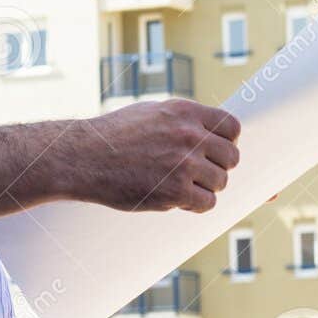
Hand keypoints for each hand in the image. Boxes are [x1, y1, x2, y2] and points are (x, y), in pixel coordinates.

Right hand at [72, 98, 240, 213]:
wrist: (84, 157)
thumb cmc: (115, 135)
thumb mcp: (152, 112)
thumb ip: (184, 120)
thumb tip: (211, 130)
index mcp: (185, 112)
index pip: (232, 127)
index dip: (227, 141)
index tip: (215, 151)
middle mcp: (189, 135)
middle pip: (231, 157)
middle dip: (218, 166)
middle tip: (198, 172)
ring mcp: (184, 163)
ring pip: (221, 182)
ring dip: (205, 187)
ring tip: (182, 185)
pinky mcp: (176, 191)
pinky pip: (207, 203)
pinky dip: (196, 205)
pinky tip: (179, 200)